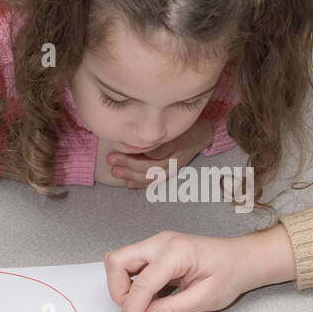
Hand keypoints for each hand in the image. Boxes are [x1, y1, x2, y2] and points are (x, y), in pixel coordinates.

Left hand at [101, 119, 215, 188]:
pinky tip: (129, 184)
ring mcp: (173, 168)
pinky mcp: (172, 172)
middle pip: (149, 167)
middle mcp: (174, 161)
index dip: (131, 154)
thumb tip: (136, 143)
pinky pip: (155, 181)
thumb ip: (158, 137)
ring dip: (132, 175)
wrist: (202, 134)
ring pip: (151, 176)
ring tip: (115, 172)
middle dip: (128, 165)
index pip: (150, 155)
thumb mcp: (174, 127)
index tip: (116, 148)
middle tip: (110, 159)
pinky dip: (141, 184)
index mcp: (173, 147)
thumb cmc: (185, 126)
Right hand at [104, 225, 295, 311]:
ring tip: (148, 304)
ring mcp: (157, 244)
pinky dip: (135, 284)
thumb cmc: (230, 273)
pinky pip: (132, 266)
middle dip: (119, 292)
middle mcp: (161, 242)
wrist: (243, 259)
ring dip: (125, 288)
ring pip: (120, 263)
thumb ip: (171, 311)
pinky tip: (155, 296)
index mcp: (176, 252)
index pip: (140, 285)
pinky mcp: (156, 250)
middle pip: (117, 263)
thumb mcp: (205, 299)